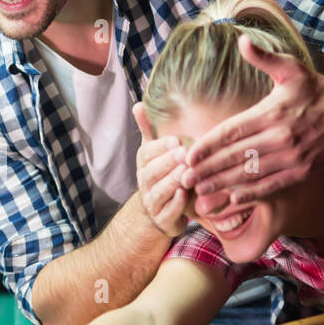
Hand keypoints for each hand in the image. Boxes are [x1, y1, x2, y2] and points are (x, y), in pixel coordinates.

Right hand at [133, 102, 191, 237]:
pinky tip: (185, 195)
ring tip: (185, 174)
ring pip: (158, 192)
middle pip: (150, 173)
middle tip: (184, 154)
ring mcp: (152, 203)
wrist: (159, 212)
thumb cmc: (162, 176)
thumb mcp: (154, 152)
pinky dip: (175, 204)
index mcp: (144, 165)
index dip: (160, 147)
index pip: (146, 154)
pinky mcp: (163, 219)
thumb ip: (148, 130)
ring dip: (171, 183)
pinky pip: (167, 213)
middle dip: (167, 163)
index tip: (176, 141)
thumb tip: (138, 105)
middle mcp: (145, 183)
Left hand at [181, 36, 323, 203]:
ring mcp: (293, 157)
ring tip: (201, 189)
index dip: (208, 146)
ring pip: (251, 173)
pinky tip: (232, 198)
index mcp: (272, 112)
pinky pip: (272, 184)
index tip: (188, 155)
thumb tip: (242, 41)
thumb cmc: (314, 86)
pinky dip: (251, 193)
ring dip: (224, 183)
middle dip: (208, 168)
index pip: (232, 132)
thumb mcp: (290, 67)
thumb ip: (263, 57)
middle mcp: (281, 137)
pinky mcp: (303, 171)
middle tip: (185, 177)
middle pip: (236, 156)